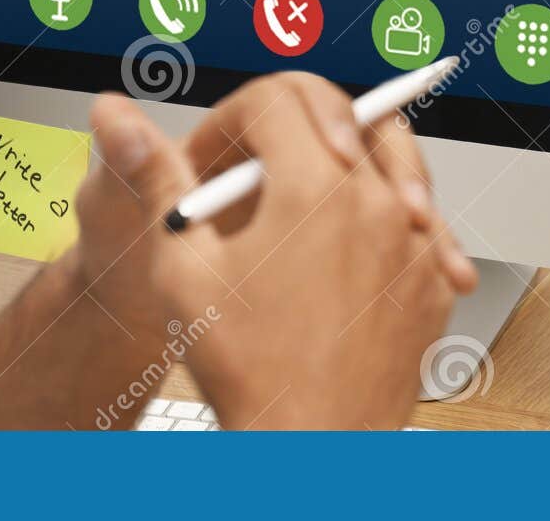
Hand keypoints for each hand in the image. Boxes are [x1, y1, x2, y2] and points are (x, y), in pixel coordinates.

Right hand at [118, 73, 475, 428]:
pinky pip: (425, 220)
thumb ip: (157, 175)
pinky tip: (365, 234)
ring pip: (400, 158)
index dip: (231, 119)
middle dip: (302, 123)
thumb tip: (115, 115)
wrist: (311, 449)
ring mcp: (416, 243)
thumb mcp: (181, 266)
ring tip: (322, 179)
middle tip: (266, 158)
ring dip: (358, 154)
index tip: (214, 156)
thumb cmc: (246, 368)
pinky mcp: (434, 282)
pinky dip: (395, 211)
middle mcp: (377, 203)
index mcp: (312, 187)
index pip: (277, 101)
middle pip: (349, 113)